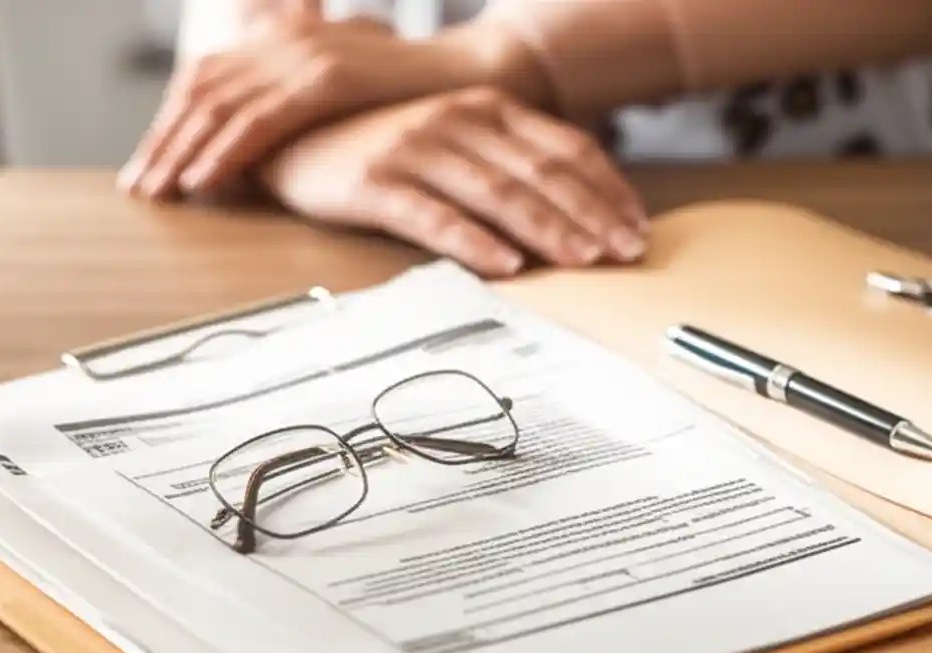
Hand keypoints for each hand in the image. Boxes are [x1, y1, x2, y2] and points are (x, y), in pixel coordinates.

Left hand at [118, 18, 548, 198]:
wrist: (475, 75)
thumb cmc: (409, 95)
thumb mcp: (339, 96)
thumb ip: (295, 107)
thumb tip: (256, 147)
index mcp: (281, 42)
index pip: (207, 82)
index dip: (170, 125)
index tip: (147, 169)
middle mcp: (283, 41)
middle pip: (201, 93)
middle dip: (164, 142)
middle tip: (138, 188)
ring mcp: (304, 56)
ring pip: (221, 107)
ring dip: (182, 152)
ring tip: (158, 192)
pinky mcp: (327, 80)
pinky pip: (260, 120)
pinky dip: (224, 150)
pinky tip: (200, 181)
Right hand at [258, 87, 648, 276]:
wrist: (295, 137)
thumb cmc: (385, 146)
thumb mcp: (455, 137)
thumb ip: (508, 159)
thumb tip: (575, 206)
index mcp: (486, 107)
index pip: (564, 148)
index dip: (607, 189)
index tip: (636, 227)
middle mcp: (457, 120)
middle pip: (539, 173)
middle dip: (590, 216)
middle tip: (625, 254)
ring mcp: (416, 149)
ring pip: (496, 194)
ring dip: (546, 230)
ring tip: (582, 262)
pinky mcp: (376, 184)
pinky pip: (434, 217)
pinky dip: (473, 242)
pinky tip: (505, 266)